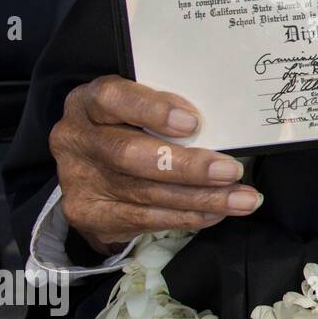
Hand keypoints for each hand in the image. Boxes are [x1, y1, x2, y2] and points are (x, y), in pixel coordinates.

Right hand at [50, 75, 261, 252]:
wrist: (89, 172)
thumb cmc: (128, 128)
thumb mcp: (137, 109)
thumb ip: (164, 111)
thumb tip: (215, 126)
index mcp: (88, 102)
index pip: (113, 99)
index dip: (152, 110)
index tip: (192, 123)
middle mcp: (76, 140)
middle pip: (131, 155)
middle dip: (188, 167)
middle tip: (231, 171)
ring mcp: (78, 181)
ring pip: (146, 193)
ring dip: (202, 198)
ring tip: (241, 199)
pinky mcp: (90, 215)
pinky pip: (146, 219)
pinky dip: (188, 216)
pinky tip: (217, 212)